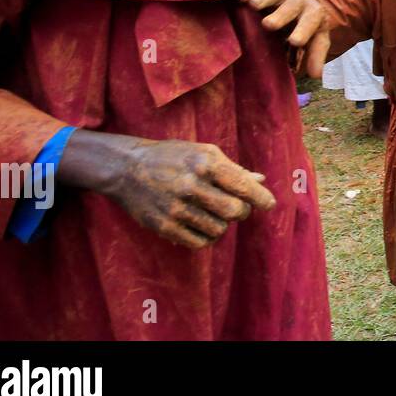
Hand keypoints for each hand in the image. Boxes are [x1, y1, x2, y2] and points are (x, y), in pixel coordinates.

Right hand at [59, 131, 275, 249]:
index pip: (244, 187)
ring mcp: (177, 209)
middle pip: (235, 212)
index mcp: (205, 163)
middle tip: (236, 207)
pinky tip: (201, 226)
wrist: (127, 168)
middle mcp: (192, 186)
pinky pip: (199, 243)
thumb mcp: (203, 152)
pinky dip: (206, 238)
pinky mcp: (164, 227)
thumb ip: (232, 169)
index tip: (269, 204)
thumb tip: (260, 181)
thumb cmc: (172, 157)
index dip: (262, 199)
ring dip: (222, 224)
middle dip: (241, 211)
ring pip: (219, 230)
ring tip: (213, 213)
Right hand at [245, 0, 332, 76]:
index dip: (304, 32)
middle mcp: (299, 1)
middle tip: (269, 25)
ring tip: (251, 5)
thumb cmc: (305, 25)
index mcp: (314, 15)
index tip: (295, 42)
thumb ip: (315, 55)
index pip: (311, 24)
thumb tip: (316, 76)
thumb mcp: (316, 39)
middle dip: (282, 15)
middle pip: (292, 8)